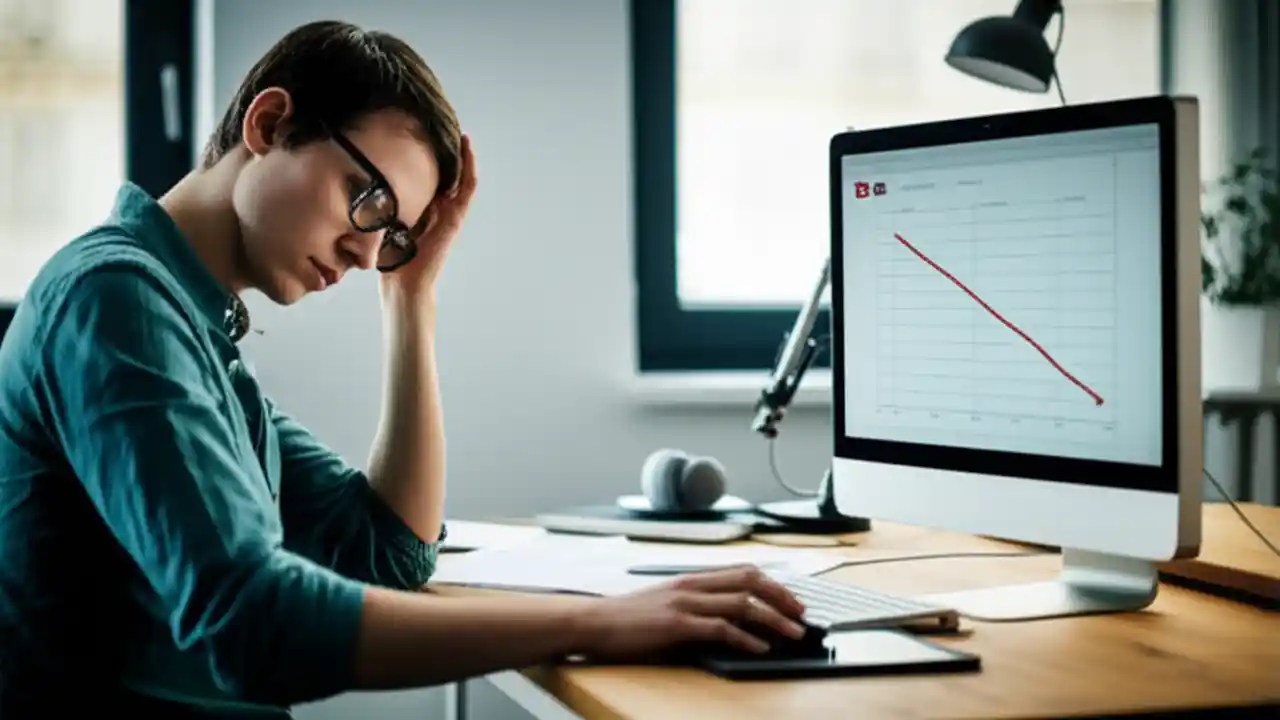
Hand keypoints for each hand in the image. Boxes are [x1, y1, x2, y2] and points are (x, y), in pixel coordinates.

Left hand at [382, 133, 476, 298]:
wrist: (404, 281)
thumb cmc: (390, 256)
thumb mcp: (383, 219)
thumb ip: (381, 202)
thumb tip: (362, 175)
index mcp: (423, 207)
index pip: (430, 175)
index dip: (429, 155)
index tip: (422, 132)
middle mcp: (439, 207)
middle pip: (447, 172)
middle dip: (447, 150)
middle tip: (442, 124)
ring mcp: (450, 212)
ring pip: (461, 175)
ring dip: (463, 153)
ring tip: (459, 130)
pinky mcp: (456, 217)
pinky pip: (467, 187)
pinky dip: (469, 166)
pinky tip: (466, 145)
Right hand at [576, 566, 807, 659]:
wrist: (594, 623)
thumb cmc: (628, 618)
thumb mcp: (666, 603)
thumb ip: (696, 606)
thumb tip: (729, 621)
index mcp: (692, 579)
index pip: (743, 572)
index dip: (773, 584)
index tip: (792, 600)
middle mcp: (693, 585)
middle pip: (751, 581)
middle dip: (782, 596)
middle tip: (802, 614)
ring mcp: (686, 604)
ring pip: (743, 604)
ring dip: (774, 619)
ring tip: (793, 633)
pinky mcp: (678, 625)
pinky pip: (721, 629)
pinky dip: (746, 639)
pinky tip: (760, 648)